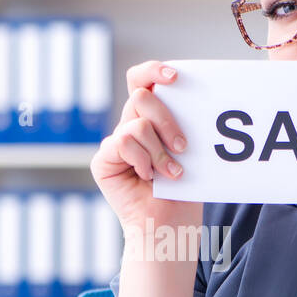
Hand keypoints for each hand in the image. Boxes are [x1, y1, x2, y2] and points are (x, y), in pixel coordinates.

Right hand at [90, 60, 203, 237]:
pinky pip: (123, 142)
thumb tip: (193, 96)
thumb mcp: (188, 148)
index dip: (153, 70)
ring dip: (159, 150)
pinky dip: (142, 160)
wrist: (170, 225)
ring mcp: (115, 143)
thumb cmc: (185, 190)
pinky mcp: (103, 160)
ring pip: (137, 124)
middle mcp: (130, 126)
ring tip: (170, 172)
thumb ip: (181, 122)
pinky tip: (148, 177)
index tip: (176, 76)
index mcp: (150, 118)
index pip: (142, 80)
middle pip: (142, 96)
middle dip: (167, 120)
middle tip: (183, 147)